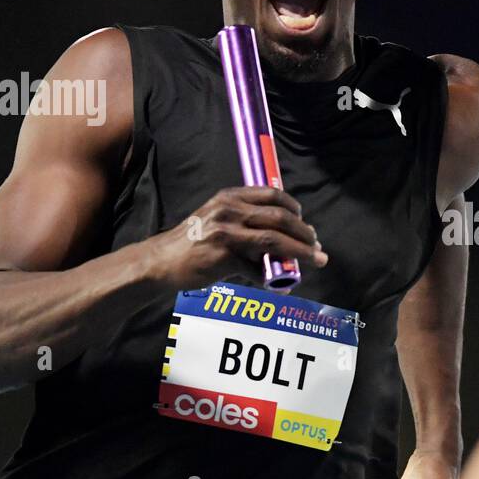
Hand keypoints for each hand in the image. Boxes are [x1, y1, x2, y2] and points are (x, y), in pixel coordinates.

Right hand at [143, 186, 327, 289]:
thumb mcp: (217, 218)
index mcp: (230, 197)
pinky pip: (256, 270)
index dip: (295, 207)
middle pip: (280, 218)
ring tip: (315, 260)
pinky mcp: (223, 258)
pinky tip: (276, 285)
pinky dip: (270, 279)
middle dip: (305, 233)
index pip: (272, 194)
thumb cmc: (193, 241)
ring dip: (300, 253)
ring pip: (275, 242)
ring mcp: (226, 234)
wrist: (161, 261)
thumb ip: (245, 220)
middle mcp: (229, 211)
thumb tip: (282, 234)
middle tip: (317, 245)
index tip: (305, 220)